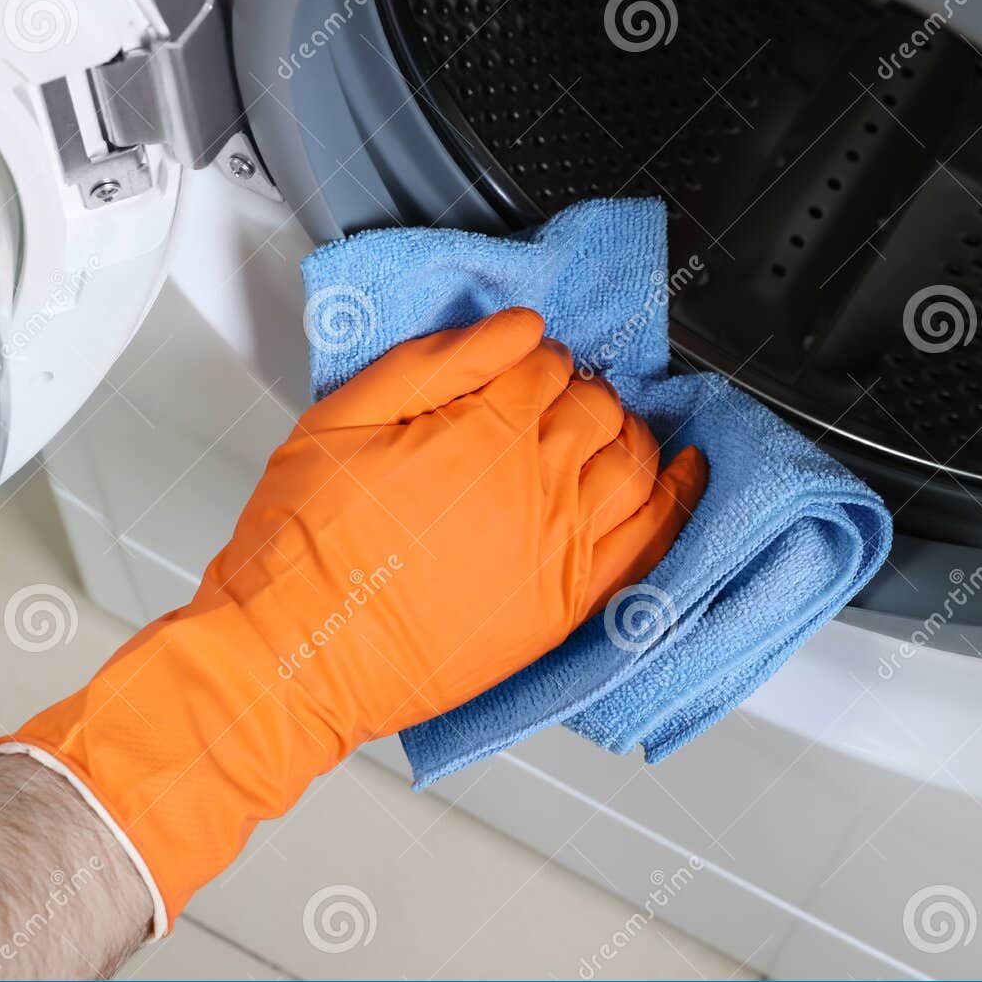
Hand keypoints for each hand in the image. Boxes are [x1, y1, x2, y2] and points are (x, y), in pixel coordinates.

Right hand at [0, 308, 706, 932]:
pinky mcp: (566, 607)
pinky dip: (679, 500)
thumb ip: (431, 362)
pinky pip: (652, 542)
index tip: (516, 366)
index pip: (542, 364)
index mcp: (481, 431)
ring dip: (627, 432)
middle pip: (593, 408)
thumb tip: (510, 327)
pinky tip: (685, 478)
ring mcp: (559, 549)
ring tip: (609, 428)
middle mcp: (535, 486)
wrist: (297, 654)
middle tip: (551, 400)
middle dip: (577, 390)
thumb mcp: (338, 422)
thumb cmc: (303, 548)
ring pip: (632, 464)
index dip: (530, 356)